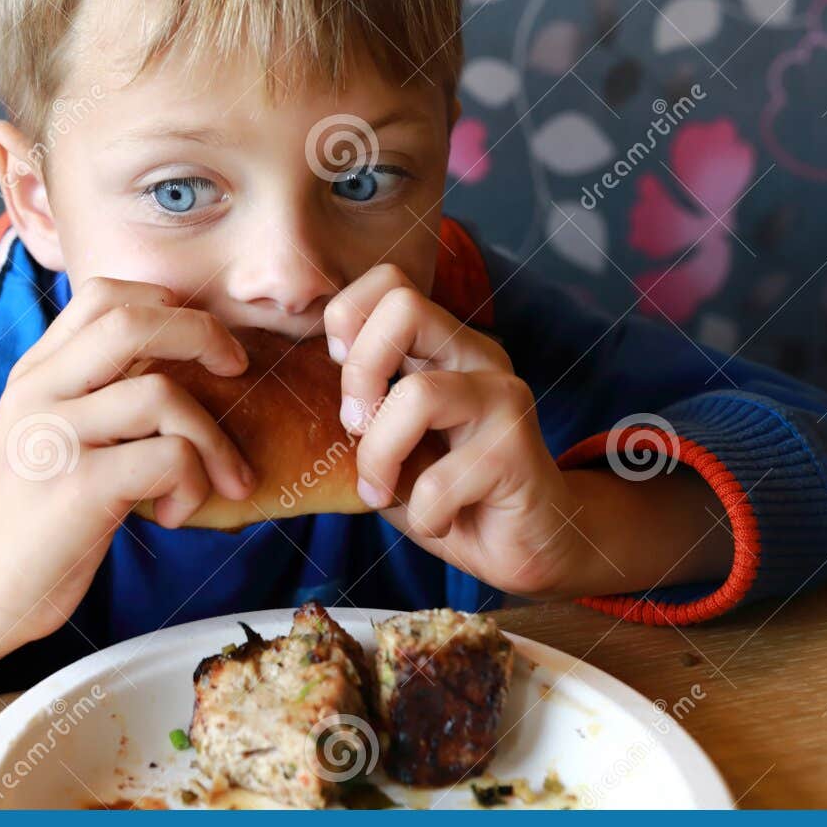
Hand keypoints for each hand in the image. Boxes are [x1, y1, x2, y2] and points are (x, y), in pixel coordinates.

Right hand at [0, 278, 255, 646]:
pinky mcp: (76, 488)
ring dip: (212, 440)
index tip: (198, 344)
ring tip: (213, 481)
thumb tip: (184, 351)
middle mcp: (38, 391)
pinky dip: (194, 485)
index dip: (165, 304)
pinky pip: (170, 458)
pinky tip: (174, 516)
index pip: (103, 295)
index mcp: (35, 372)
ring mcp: (54, 437)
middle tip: (236, 370)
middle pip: (135, 321)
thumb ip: (97, 390)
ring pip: (163, 395)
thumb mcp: (56, 434)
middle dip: (205, 335)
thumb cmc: (40, 516)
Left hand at [324, 264, 582, 596]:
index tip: (340, 377)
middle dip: (359, 371)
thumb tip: (299, 395)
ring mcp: (503, 398)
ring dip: (380, 455)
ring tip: (381, 491)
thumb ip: (358, 411)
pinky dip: (423, 514)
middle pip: (404, 307)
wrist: (528, 543)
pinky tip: (437, 523)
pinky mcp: (518, 450)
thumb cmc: (449, 493)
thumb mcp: (389, 445)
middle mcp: (477, 357)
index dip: (349, 318)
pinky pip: (441, 480)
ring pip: (418, 394)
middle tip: (354, 428)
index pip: (390, 282)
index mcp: (443, 345)